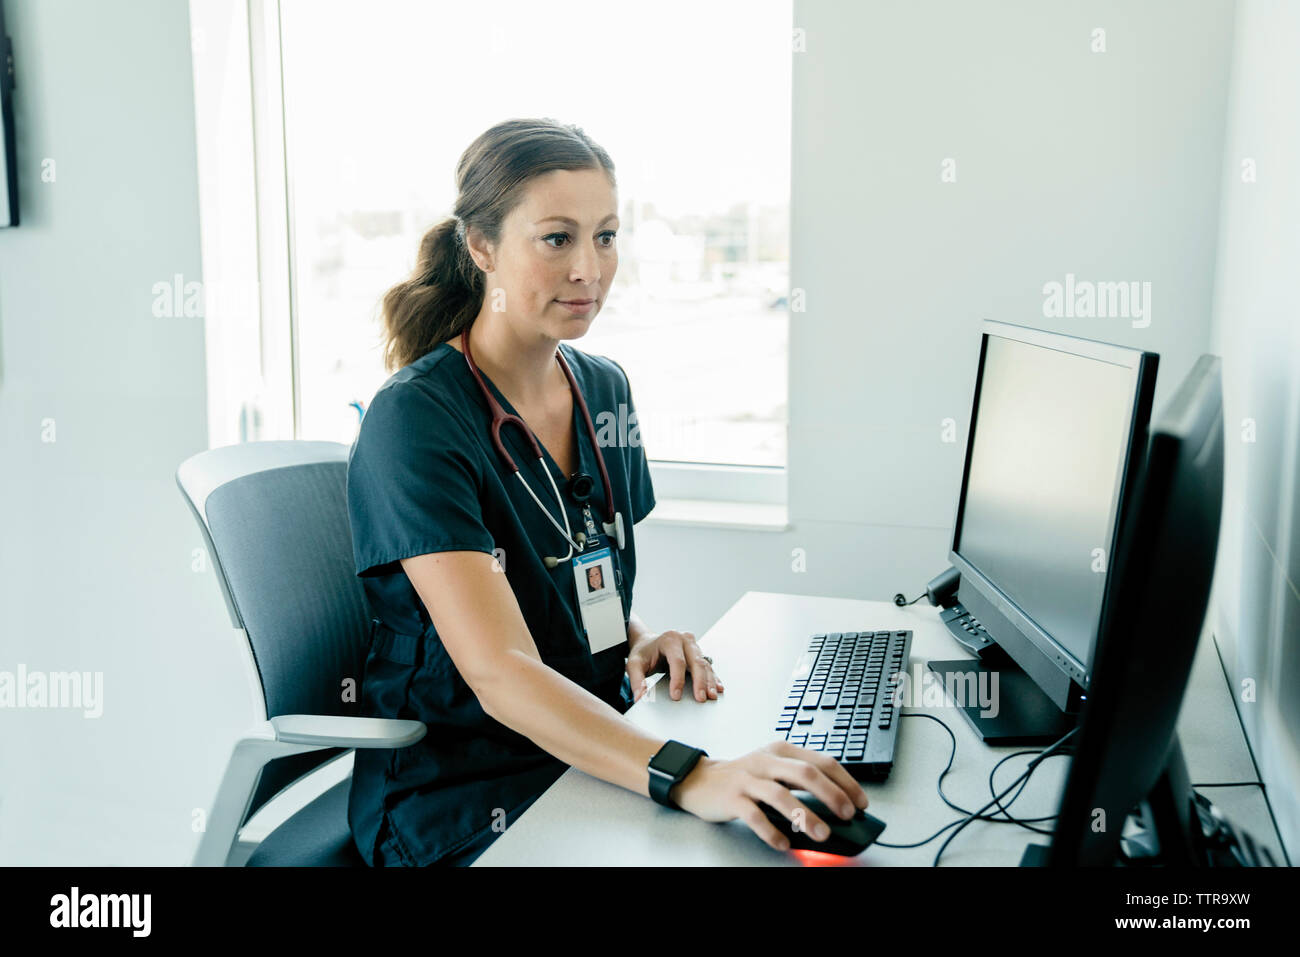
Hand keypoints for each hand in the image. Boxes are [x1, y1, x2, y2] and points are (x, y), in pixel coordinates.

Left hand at [626, 629, 723, 702]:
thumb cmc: (643, 653)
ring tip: (711, 696)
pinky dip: (713, 678)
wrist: (648, 643)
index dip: (678, 680)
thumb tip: (641, 696)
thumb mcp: (634, 663)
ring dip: (709, 681)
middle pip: (696, 661)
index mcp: (669, 639)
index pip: (677, 661)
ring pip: (704, 664)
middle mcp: (684, 639)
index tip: (676, 696)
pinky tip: (717, 688)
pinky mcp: (698, 653)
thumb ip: (636, 679)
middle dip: (699, 682)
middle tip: (701, 699)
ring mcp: (693, 645)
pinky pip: (708, 666)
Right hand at [667, 741, 869, 850]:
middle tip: (848, 815)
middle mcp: (766, 761)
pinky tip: (784, 843)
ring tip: (822, 834)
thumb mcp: (773, 769)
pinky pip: (755, 816)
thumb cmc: (744, 777)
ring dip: (805, 816)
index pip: (822, 761)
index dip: (846, 782)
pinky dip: (772, 831)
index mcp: (781, 750)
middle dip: (832, 795)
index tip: (861, 803)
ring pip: (781, 795)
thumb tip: (836, 805)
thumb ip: (800, 780)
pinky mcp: (732, 798)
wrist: (700, 779)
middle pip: (805, 773)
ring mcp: (748, 779)